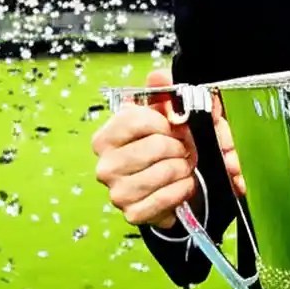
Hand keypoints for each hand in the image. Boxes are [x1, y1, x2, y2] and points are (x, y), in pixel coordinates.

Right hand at [91, 69, 243, 230]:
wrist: (164, 188)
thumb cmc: (161, 149)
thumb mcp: (163, 116)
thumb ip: (163, 92)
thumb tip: (158, 75)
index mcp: (106, 137)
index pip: (137, 119)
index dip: (165, 123)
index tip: (173, 128)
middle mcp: (105, 165)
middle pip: (156, 146)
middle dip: (179, 147)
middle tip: (182, 150)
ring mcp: (117, 191)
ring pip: (166, 171)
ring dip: (184, 168)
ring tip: (182, 166)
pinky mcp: (133, 213)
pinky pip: (170, 196)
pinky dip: (184, 189)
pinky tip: (181, 185)